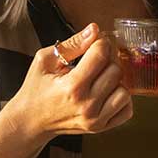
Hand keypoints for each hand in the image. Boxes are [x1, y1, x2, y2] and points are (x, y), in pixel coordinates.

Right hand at [9, 23, 131, 140]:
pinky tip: (106, 93)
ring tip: (99, 79)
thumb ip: (72, 44)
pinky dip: (119, 99)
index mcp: (72, 86)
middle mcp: (87, 105)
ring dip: (115, 81)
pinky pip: (127, 110)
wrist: (30, 121)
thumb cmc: (35, 90)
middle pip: (115, 70)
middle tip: (95, 61)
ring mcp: (95, 120)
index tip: (95, 44)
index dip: (100, 43)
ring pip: (124, 90)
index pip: (101, 54)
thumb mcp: (45, 61)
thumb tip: (94, 30)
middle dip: (107, 60)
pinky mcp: (100, 128)